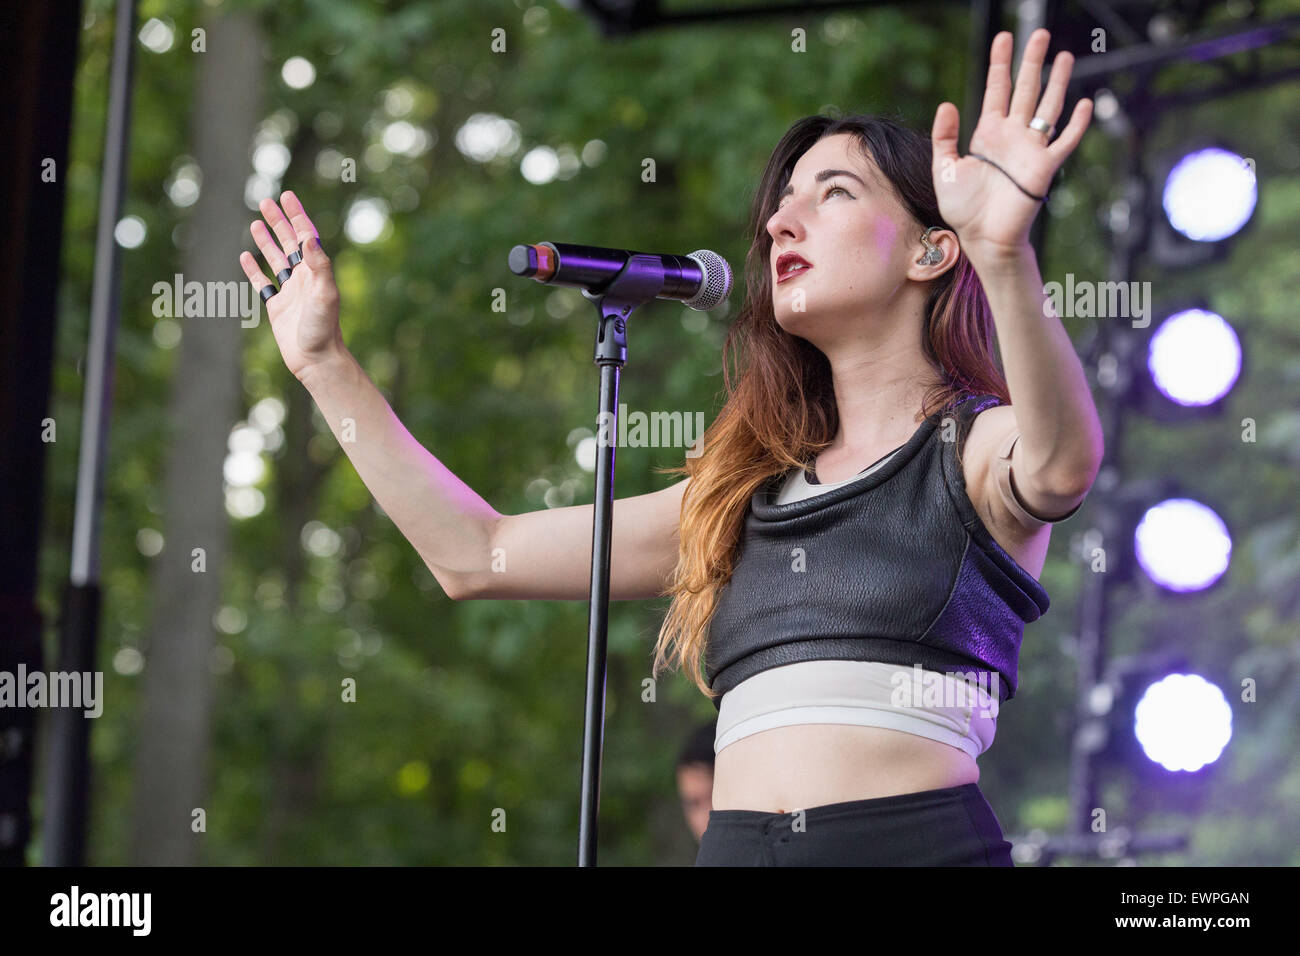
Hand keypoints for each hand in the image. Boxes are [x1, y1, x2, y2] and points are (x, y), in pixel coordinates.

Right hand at [239, 191, 343, 380]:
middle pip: (289, 243)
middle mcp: (304, 279)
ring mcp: (290, 293)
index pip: (306, 236)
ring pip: (276, 260)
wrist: (316, 360)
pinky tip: (245, 256)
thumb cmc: (324, 328)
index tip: (287, 196)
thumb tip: (309, 237)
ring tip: (256, 222)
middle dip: (279, 222)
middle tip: (266, 201)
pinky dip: (253, 270)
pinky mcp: (277, 308)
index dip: (297, 216)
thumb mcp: (326, 294)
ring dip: (267, 241)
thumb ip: (319, 265)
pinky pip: (263, 284)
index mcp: (316, 272)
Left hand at [930, 29, 1092, 258]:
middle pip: (1025, 89)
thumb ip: (944, 137)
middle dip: (1031, 61)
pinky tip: (1084, 103)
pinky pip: (1065, 142)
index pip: (996, 90)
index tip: (1003, 38)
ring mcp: (1030, 149)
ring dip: (1057, 82)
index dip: (999, 64)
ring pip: (1048, 107)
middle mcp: (1012, 135)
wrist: (981, 237)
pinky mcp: (1044, 167)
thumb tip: (948, 104)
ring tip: (1064, 56)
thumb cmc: (963, 208)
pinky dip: (1077, 124)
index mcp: (988, 133)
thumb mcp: (944, 169)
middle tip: (1038, 33)